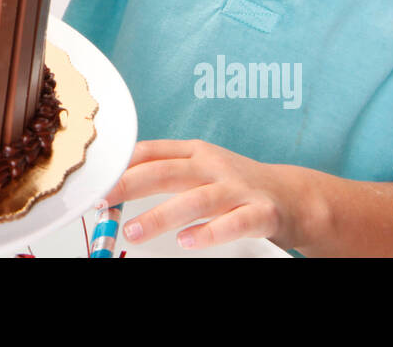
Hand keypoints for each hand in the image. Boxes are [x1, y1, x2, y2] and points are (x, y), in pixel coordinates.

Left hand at [101, 139, 304, 250]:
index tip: (96, 178)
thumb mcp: (201, 168)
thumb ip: (165, 171)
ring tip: (133, 230)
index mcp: (195, 152)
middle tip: (102, 200)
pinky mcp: (261, 212)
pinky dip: (209, 232)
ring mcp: (238, 188)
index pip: (152, 151)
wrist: (295, 196)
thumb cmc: (238, 183)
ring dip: (161, 215)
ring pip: (195, 199)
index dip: (122, 163)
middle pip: (166, 172)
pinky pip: (233, 222)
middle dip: (130, 185)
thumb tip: (117, 183)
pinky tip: (188, 241)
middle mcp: (213, 166)